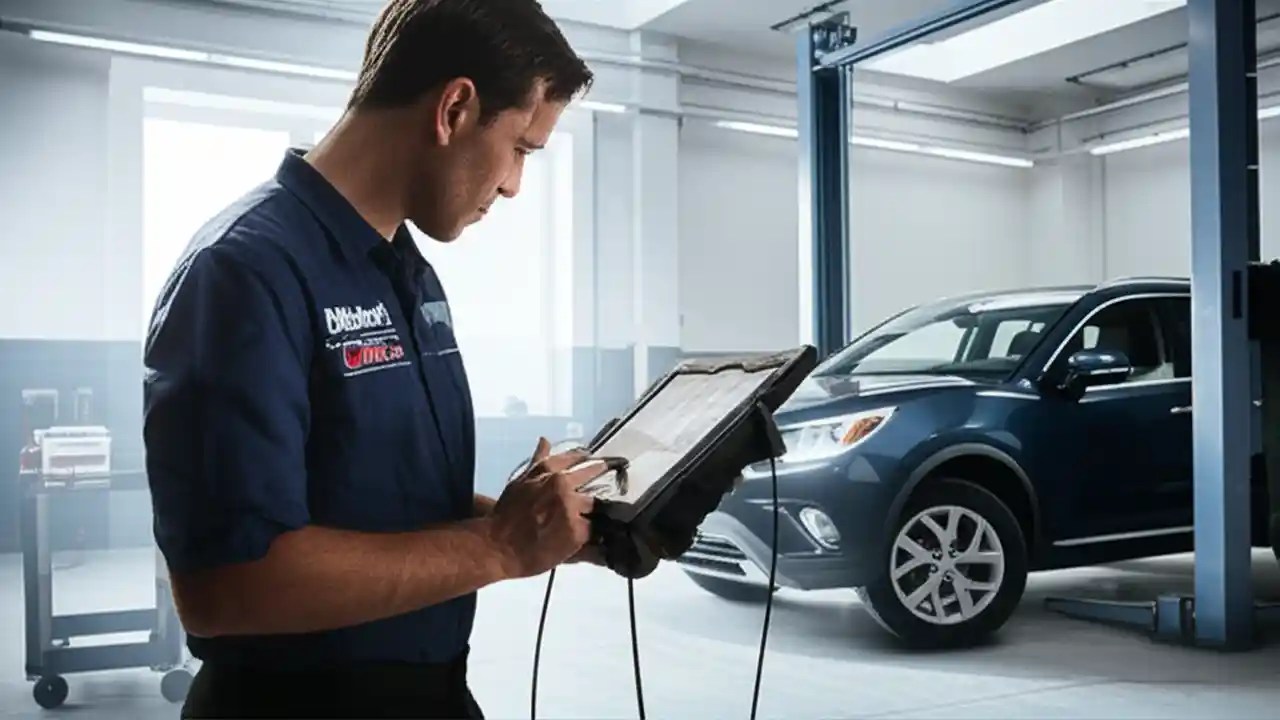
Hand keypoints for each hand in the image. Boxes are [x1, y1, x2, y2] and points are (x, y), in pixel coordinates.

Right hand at [487, 438, 606, 578]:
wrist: (498, 546)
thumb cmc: (505, 516)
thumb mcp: (519, 482)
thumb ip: (537, 462)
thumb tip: (545, 440)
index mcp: (547, 471)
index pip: (576, 458)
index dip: (589, 459)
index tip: (602, 460)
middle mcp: (561, 485)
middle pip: (593, 473)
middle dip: (605, 473)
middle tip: (616, 473)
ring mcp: (570, 507)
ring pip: (597, 503)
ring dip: (600, 507)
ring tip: (610, 512)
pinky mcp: (577, 531)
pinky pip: (595, 529)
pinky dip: (598, 532)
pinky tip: (604, 536)